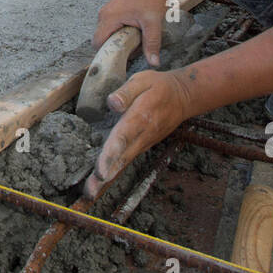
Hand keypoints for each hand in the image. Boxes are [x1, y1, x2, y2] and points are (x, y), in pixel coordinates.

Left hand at [84, 69, 193, 199]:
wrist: (183, 97)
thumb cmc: (159, 87)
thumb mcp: (143, 79)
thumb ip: (126, 91)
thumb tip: (112, 103)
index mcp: (139, 117)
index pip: (122, 138)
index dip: (111, 155)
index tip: (101, 172)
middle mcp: (142, 135)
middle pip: (121, 158)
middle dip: (105, 176)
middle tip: (89, 192)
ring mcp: (143, 143)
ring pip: (124, 162)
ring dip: (107, 179)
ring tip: (90, 193)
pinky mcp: (142, 145)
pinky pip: (126, 160)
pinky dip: (114, 172)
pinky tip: (101, 182)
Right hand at [94, 0, 171, 66]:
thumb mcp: (153, 22)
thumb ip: (151, 44)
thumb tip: (154, 63)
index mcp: (109, 18)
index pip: (98, 43)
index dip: (108, 53)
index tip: (122, 58)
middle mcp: (104, 14)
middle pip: (103, 40)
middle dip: (117, 47)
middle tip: (135, 46)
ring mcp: (108, 11)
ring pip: (109, 34)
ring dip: (121, 39)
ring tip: (138, 36)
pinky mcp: (114, 10)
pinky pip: (113, 27)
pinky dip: (123, 32)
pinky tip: (137, 29)